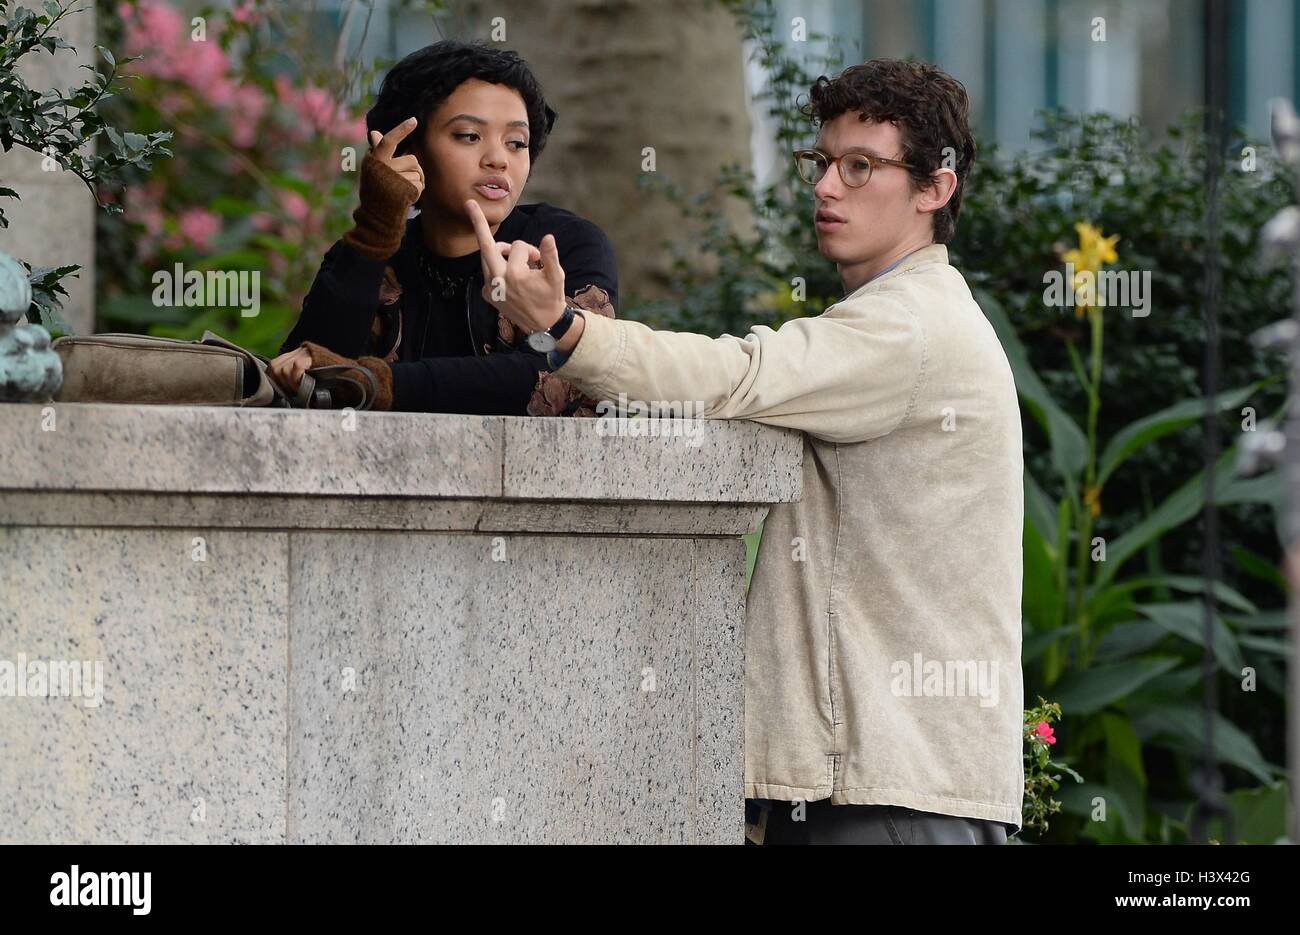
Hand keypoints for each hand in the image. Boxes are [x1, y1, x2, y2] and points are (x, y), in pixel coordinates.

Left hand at [269, 342, 393, 409]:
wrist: (357, 380)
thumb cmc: (336, 388)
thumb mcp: (310, 384)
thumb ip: (294, 383)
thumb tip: (278, 391)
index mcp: (296, 357)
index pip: (274, 367)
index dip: (277, 382)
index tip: (287, 393)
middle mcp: (299, 351)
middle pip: (275, 367)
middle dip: (282, 384)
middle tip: (296, 393)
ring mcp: (306, 351)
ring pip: (282, 368)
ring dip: (289, 383)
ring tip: (302, 390)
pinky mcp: (313, 355)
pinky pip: (296, 367)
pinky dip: (297, 379)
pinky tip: (306, 384)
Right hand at [368, 116, 424, 200]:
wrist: (375, 215)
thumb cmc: (376, 188)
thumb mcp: (374, 169)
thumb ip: (378, 151)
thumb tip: (374, 133)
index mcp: (375, 159)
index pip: (388, 141)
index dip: (401, 130)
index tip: (414, 120)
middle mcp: (383, 168)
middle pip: (412, 160)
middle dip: (413, 169)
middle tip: (403, 179)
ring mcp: (393, 181)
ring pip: (418, 173)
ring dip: (416, 181)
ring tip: (403, 189)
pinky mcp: (403, 192)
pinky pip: (420, 185)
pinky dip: (417, 191)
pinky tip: (406, 196)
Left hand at [466, 198, 565, 333]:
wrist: (543, 325)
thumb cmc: (551, 298)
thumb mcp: (556, 276)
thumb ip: (550, 255)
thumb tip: (548, 237)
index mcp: (515, 275)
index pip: (518, 246)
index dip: (530, 250)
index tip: (539, 260)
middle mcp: (498, 281)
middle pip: (486, 246)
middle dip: (478, 224)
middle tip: (469, 204)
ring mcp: (489, 288)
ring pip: (487, 258)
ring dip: (499, 252)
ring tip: (518, 260)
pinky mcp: (486, 295)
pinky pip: (487, 272)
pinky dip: (497, 267)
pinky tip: (510, 277)